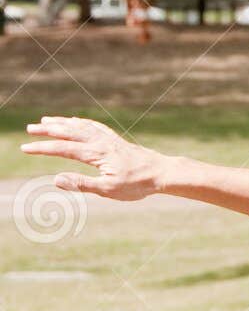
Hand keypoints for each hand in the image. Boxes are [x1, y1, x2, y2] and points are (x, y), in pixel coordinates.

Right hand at [21, 116, 166, 199]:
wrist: (163, 172)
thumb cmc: (137, 184)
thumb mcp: (108, 190)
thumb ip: (81, 184)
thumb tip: (56, 179)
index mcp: (97, 154)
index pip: (64, 149)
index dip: (43, 148)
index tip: (25, 147)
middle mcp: (102, 143)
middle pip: (70, 132)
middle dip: (49, 130)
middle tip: (29, 128)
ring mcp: (110, 140)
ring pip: (82, 126)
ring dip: (63, 122)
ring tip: (46, 120)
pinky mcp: (117, 140)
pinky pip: (95, 127)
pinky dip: (82, 122)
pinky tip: (76, 121)